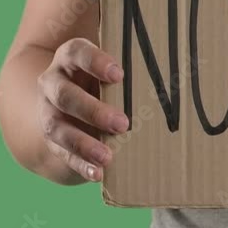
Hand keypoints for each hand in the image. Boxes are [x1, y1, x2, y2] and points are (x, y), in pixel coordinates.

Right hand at [36, 38, 127, 181]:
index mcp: (70, 59)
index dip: (95, 62)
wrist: (73, 108)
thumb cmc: (105, 82)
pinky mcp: (52, 139)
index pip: (76, 53)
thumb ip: (133, 70)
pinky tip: (98, 174)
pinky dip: (80, 165)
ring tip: (107, 156)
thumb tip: (179, 71)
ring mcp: (48, 112)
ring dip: (84, 143)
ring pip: (58, 127)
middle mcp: (53, 83)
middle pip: (66, 95)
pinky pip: (62, 153)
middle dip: (93, 110)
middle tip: (122, 123)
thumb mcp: (114, 72)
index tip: (119, 75)